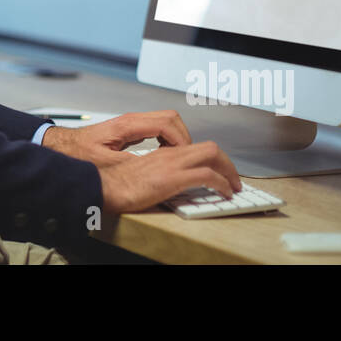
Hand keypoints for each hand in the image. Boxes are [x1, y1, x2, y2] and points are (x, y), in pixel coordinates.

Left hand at [40, 110, 194, 167]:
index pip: (167, 124)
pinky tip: (165, 154)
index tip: (185, 156)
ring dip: (177, 138)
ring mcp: (132, 123)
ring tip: (178, 158)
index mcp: (128, 125)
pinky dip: (167, 139)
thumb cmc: (77, 153)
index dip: (181, 140)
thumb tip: (152, 169)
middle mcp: (132, 120)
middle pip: (171, 118)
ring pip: (167, 122)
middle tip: (185, 158)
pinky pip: (158, 129)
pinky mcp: (131, 130)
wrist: (62, 146)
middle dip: (183, 137)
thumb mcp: (105, 163)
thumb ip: (129, 164)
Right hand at [97, 140, 242, 213]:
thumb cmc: (116, 183)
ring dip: (229, 171)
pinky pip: (207, 176)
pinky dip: (222, 184)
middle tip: (233, 178)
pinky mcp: (173, 178)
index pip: (194, 146)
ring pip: (212, 155)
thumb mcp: (139, 171)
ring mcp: (173, 164)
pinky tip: (225, 193)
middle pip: (209, 147)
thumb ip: (154, 169)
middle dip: (227, 163)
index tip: (217, 171)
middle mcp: (170, 154)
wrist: (106, 187)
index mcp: (162, 152)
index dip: (211, 158)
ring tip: (234, 186)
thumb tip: (165, 178)